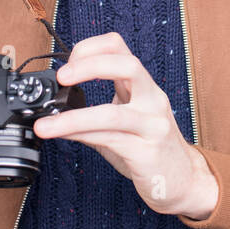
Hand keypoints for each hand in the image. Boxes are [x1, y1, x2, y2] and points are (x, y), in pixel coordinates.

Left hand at [32, 32, 218, 218]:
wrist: (184, 181)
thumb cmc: (150, 149)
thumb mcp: (124, 123)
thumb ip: (94, 115)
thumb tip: (54, 113)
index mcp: (144, 87)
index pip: (119, 47)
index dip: (90, 49)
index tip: (68, 65)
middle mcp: (152, 100)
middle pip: (127, 65)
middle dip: (90, 66)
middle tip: (62, 77)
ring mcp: (153, 125)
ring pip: (112, 113)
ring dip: (73, 118)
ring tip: (46, 126)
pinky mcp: (148, 152)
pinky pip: (110, 140)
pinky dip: (81, 136)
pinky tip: (65, 137)